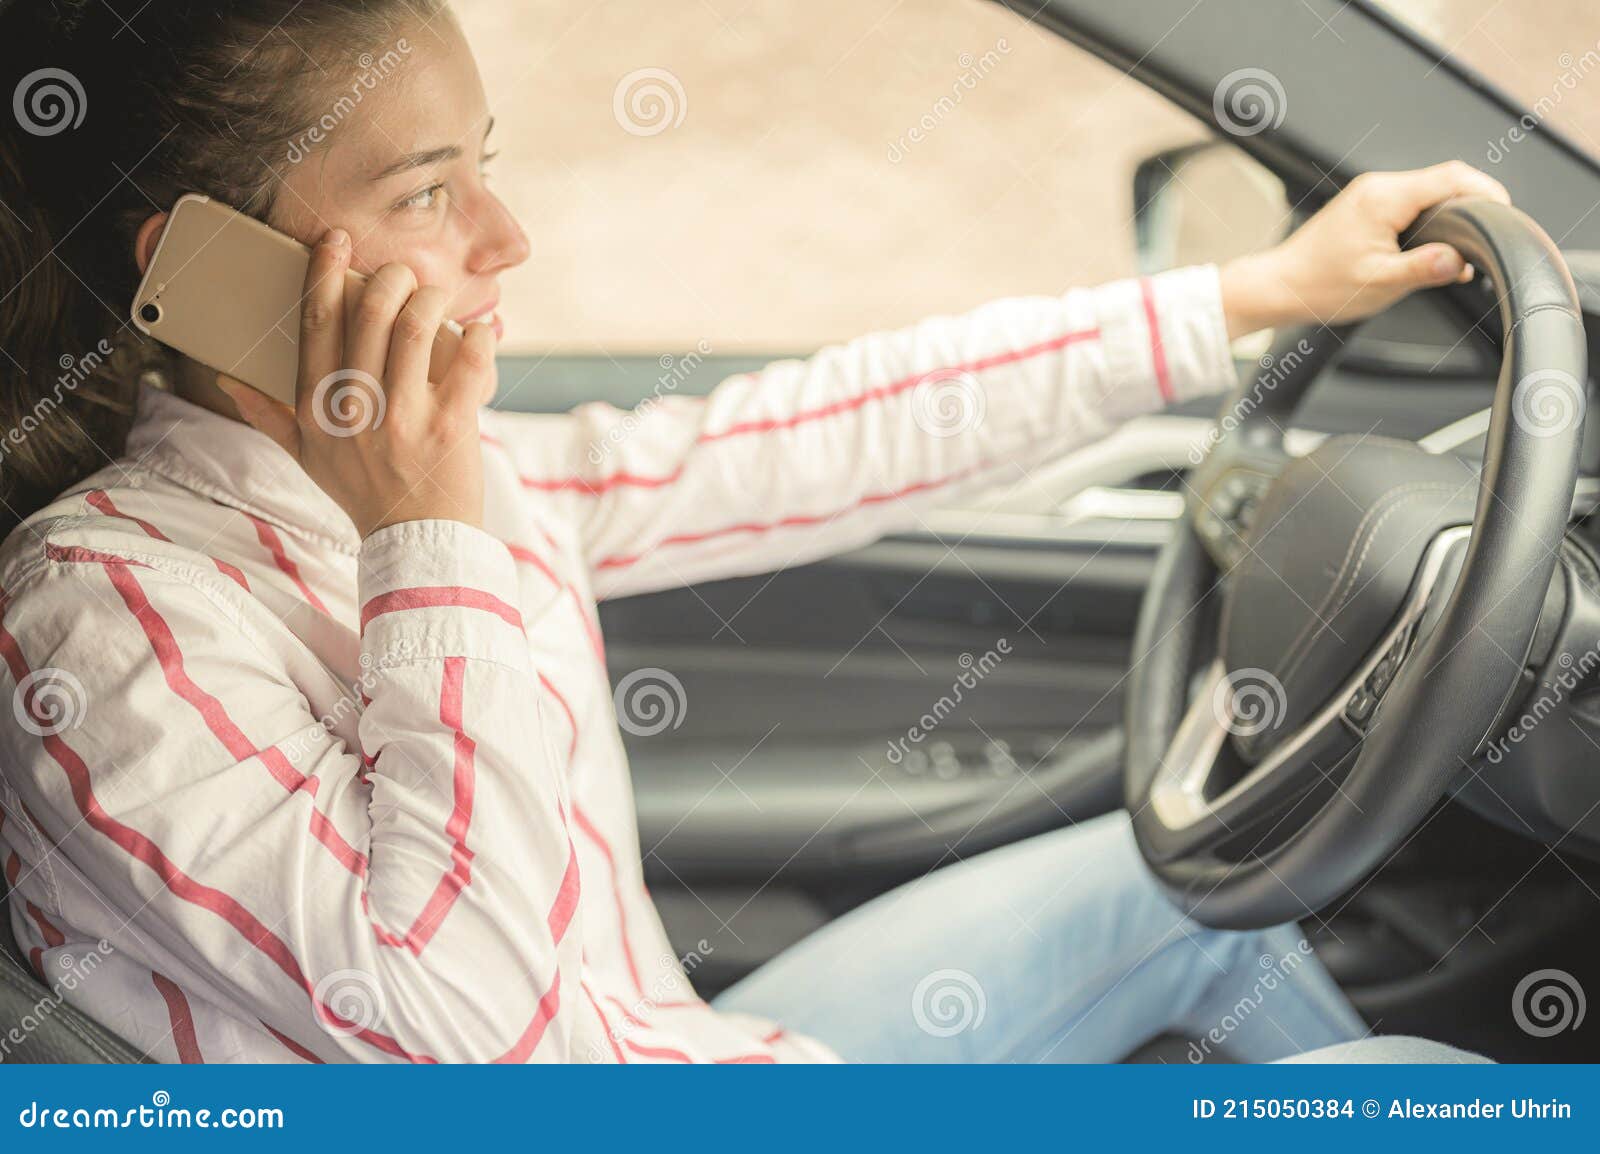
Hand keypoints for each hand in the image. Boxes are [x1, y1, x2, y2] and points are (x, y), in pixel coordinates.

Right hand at [216, 228, 492, 536]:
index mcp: (318, 408)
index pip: (316, 325)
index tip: (335, 240)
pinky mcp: (452, 427)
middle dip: (388, 277)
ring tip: (435, 295)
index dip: (324, 273)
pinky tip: (481, 329)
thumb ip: (270, 416)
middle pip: (369, 314)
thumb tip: (229, 381)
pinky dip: (479, 337)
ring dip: (429, 297)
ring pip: (415, 328)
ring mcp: (405, 418)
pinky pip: (468, 363)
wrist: (416, 542)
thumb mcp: (306, 459)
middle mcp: (357, 409)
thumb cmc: (363, 495)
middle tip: (400, 273)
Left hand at [1219, 161, 1511, 339]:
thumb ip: (1425, 269)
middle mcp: (1378, 187)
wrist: (1279, 286)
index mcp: (1384, 198)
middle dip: (1470, 206)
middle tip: (1485, 238)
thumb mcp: (1380, 283)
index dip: (1486, 191)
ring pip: (1428, 192)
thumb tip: (1460, 260)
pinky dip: (1428, 220)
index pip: (1452, 176)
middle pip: (1444, 180)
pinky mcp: (1366, 207)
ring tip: (1460, 248)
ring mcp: (1371, 195)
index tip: (1502, 214)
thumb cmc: (1319, 285)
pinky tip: (1432, 248)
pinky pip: (1410, 203)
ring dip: (1449, 215)